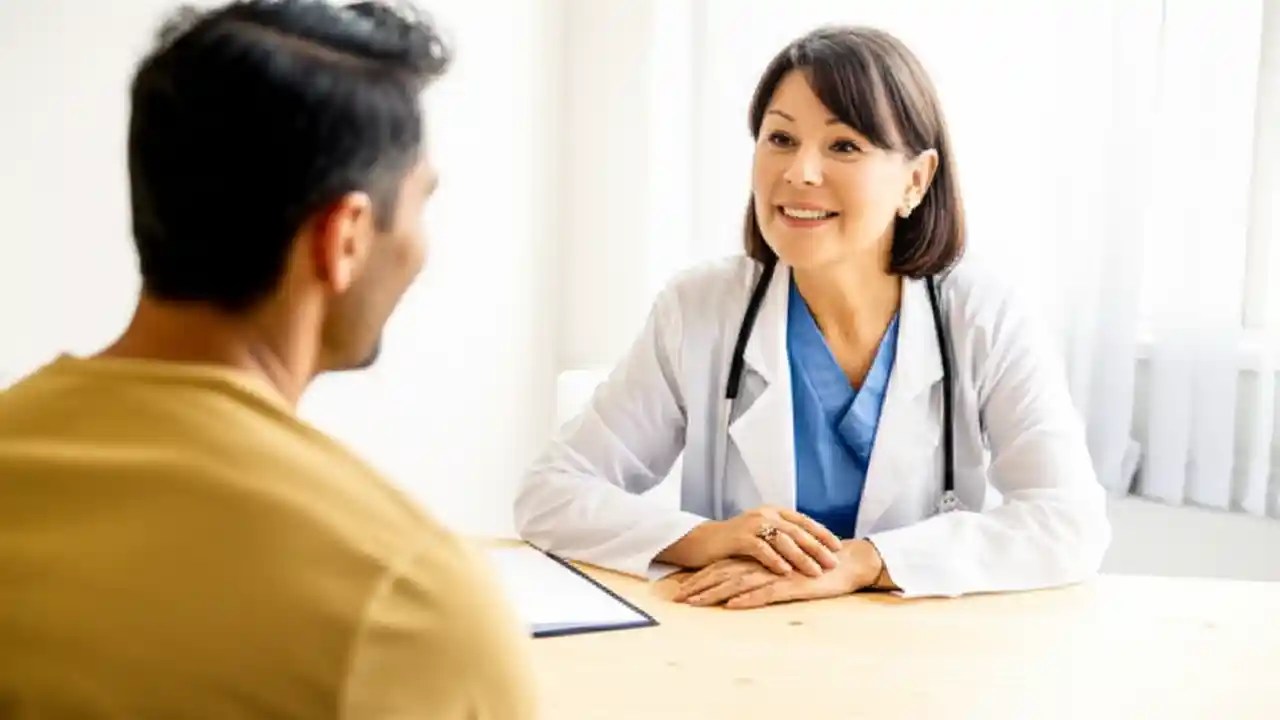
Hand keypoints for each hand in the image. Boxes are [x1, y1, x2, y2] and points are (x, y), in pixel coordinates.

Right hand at [655, 506, 842, 576]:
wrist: (703, 542)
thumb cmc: (735, 542)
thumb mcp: (762, 535)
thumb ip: (782, 537)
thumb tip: (811, 549)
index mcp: (773, 512)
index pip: (803, 521)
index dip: (822, 533)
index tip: (839, 546)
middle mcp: (765, 514)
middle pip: (797, 531)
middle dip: (817, 548)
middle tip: (833, 563)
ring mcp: (751, 524)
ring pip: (782, 540)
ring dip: (801, 557)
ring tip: (815, 571)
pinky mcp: (739, 538)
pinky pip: (761, 549)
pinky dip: (774, 560)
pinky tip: (786, 572)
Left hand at [673, 539, 885, 608]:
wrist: (845, 562)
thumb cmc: (812, 568)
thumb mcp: (781, 570)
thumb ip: (761, 572)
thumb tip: (738, 585)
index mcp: (758, 560)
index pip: (723, 567)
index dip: (701, 578)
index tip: (680, 590)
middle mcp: (762, 564)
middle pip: (724, 574)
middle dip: (699, 586)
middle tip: (678, 598)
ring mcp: (776, 574)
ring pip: (739, 583)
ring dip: (715, 593)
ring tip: (695, 602)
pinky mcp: (791, 584)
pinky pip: (765, 592)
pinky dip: (747, 599)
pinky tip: (732, 606)